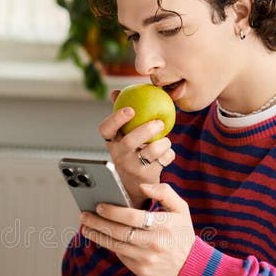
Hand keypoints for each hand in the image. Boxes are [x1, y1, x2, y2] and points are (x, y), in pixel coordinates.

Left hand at [79, 183, 194, 275]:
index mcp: (164, 226)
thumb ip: (164, 192)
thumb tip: (143, 187)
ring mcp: (147, 259)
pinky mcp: (141, 271)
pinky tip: (101, 238)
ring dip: (97, 236)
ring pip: (115, 246)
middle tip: (84, 215)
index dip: (113, 211)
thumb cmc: (182, 233)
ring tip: (86, 227)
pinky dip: (109, 246)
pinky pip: (121, 256)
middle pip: (119, 232)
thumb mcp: (181, 208)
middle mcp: (154, 243)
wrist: (191, 266)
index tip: (99, 205)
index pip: (133, 217)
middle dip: (98, 222)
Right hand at [99, 92, 174, 207]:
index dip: (116, 119)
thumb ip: (122, 114)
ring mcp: (133, 167)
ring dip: (163, 142)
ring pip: (151, 152)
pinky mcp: (147, 176)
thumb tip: (116, 91)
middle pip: (130, 142)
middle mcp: (119, 155)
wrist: (136, 184)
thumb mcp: (123, 135)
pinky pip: (163, 160)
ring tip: (165, 140)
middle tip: (159, 122)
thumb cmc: (131, 151)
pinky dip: (169, 154)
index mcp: (112, 142)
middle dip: (146, 130)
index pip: (106, 129)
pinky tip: (166, 153)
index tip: (130, 110)